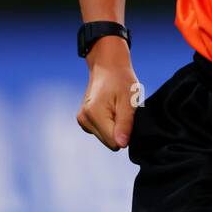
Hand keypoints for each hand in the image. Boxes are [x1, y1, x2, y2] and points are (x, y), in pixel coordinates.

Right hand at [76, 36, 139, 150]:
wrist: (108, 66)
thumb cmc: (121, 80)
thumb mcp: (129, 100)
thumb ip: (125, 124)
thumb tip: (121, 145)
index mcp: (93, 114)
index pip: (114, 142)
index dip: (125, 132)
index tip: (128, 116)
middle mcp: (84, 119)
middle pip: (109, 141)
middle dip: (119, 129)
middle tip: (123, 110)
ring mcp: (82, 120)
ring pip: (105, 137)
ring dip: (114, 126)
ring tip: (117, 108)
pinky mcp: (83, 120)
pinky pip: (101, 131)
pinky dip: (108, 123)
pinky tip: (110, 109)